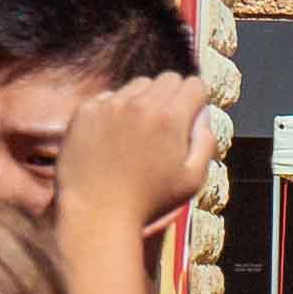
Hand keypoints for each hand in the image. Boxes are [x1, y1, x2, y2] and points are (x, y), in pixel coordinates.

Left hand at [57, 73, 219, 234]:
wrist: (97, 214)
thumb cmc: (149, 202)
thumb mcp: (193, 179)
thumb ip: (206, 141)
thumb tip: (203, 114)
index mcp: (172, 118)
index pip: (194, 84)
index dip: (196, 100)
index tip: (189, 117)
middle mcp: (141, 104)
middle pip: (168, 79)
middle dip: (173, 96)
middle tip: (165, 124)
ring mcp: (110, 106)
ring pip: (138, 85)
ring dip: (143, 100)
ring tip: (137, 131)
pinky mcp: (85, 112)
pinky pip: (108, 97)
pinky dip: (114, 110)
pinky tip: (113, 136)